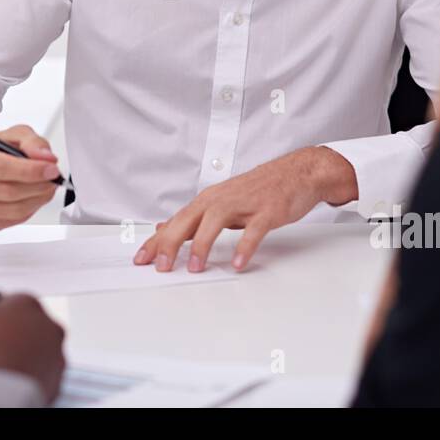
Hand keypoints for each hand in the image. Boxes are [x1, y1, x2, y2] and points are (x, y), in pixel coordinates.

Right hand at [0, 124, 61, 230]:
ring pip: (13, 210)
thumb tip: (46, 158)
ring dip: (37, 200)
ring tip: (46, 188)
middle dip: (38, 187)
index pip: (3, 169)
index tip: (51, 170)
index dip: (31, 171)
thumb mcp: (15, 135)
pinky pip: (12, 221)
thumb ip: (33, 142)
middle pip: (9, 192)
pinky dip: (29, 211)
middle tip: (53, 180)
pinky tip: (32, 198)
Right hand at [0, 281, 65, 403]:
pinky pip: (36, 376)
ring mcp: (55, 356)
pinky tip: (3, 385)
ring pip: (30, 352)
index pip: (4, 303)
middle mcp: (48, 326)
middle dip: (1, 337)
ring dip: (14, 357)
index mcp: (27, 303)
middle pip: (20, 327)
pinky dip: (22, 379)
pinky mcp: (55, 384)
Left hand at [133, 146, 356, 273]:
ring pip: (216, 222)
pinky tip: (238, 263)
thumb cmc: (259, 189)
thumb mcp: (222, 202)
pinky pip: (254, 230)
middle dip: (171, 243)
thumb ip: (194, 218)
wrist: (298, 172)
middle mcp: (222, 199)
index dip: (157, 240)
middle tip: (159, 265)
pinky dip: (245, 246)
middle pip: (189, 220)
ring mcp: (245, 204)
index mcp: (209, 200)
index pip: (176, 222)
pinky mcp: (267, 210)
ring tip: (194, 268)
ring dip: (202, 245)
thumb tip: (163, 229)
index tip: (140, 258)